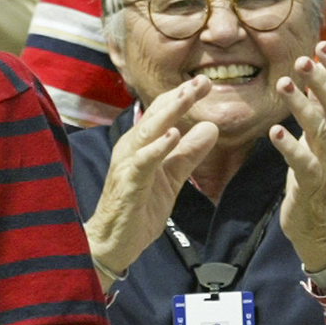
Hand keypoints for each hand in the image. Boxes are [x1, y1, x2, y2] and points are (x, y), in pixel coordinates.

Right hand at [85, 76, 218, 277]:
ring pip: (148, 132)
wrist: (113, 244)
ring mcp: (127, 165)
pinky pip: (143, 162)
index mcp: (141, 145)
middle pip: (156, 116)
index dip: (182, 96)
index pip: (162, 114)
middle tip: (202, 80)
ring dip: (170, 113)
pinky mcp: (128, 184)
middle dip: (179, 97)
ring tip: (189, 97)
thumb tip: (211, 128)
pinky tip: (172, 135)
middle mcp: (131, 148)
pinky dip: (157, 147)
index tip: (205, 82)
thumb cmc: (138, 208)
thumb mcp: (172, 178)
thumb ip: (189, 154)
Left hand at [271, 42, 325, 272]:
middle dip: (321, 81)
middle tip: (303, 60)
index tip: (323, 45)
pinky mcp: (313, 187)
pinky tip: (274, 131)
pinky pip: (304, 164)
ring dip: (302, 106)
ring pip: (322, 131)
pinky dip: (290, 147)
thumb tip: (309, 71)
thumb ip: (321, 108)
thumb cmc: (323, 174)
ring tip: (285, 84)